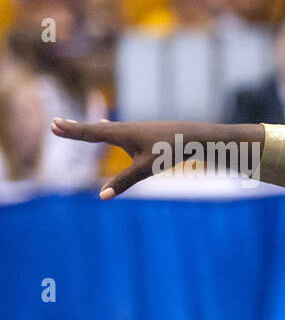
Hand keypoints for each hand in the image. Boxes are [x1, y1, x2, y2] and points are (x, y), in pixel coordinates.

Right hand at [50, 119, 261, 199]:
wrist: (195, 136)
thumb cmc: (171, 150)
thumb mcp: (147, 168)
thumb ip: (124, 182)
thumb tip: (103, 196)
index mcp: (121, 133)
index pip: (90, 133)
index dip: (72, 131)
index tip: (54, 125)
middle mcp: (125, 128)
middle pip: (95, 128)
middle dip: (76, 128)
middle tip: (56, 123)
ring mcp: (136, 129)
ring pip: (107, 129)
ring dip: (89, 128)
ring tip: (76, 127)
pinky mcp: (145, 133)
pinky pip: (119, 130)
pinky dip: (107, 129)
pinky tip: (108, 127)